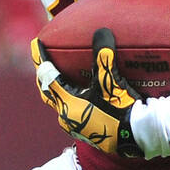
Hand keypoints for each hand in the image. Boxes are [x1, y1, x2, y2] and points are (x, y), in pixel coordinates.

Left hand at [30, 28, 143, 157]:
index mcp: (67, 103)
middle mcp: (65, 116)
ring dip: (57, 90)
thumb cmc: (120, 109)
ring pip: (59, 104)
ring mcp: (74, 127)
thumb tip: (101, 32)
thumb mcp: (111, 82)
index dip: (41, 59)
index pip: (47, 77)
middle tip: (45, 62)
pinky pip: (70, 112)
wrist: (135, 137)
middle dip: (44, 76)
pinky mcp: (85, 132)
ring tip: (62, 78)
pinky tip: (80, 97)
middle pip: (48, 92)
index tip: (35, 44)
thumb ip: (104, 57)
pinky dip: (70, 100)